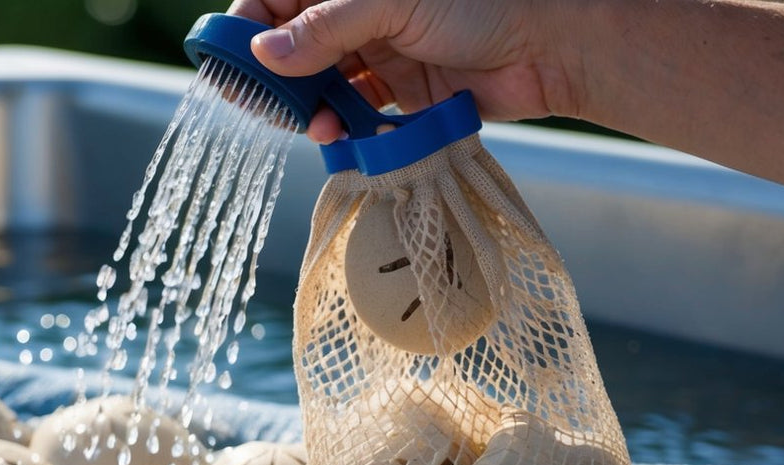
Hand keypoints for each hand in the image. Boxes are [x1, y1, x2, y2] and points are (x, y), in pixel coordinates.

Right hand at [226, 0, 578, 142]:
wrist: (551, 47)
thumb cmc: (483, 3)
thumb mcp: (393, 3)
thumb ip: (327, 28)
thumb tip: (266, 51)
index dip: (253, 21)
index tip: (232, 54)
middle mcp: (364, 13)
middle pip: (297, 42)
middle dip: (275, 73)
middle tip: (258, 101)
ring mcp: (382, 52)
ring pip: (322, 81)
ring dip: (307, 104)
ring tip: (306, 122)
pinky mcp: (401, 94)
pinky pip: (355, 111)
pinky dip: (340, 124)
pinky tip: (333, 132)